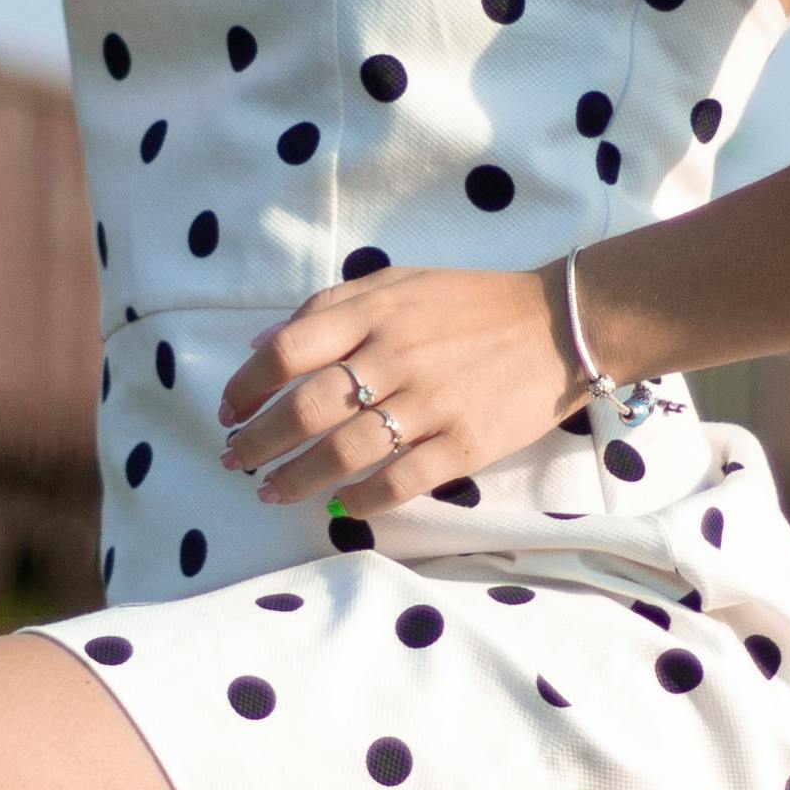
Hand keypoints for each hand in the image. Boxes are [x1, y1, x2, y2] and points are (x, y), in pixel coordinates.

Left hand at [218, 267, 578, 512]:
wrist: (560, 325)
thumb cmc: (469, 303)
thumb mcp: (398, 283)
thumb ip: (329, 307)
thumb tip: (260, 343)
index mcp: (374, 313)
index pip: (287, 350)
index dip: (247, 385)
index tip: (229, 411)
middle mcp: (397, 356)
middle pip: (307, 408)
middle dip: (259, 442)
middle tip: (235, 461)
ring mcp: (433, 403)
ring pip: (347, 452)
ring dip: (298, 478)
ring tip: (271, 493)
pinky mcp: (467, 443)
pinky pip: (403, 482)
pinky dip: (364, 500)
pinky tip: (343, 507)